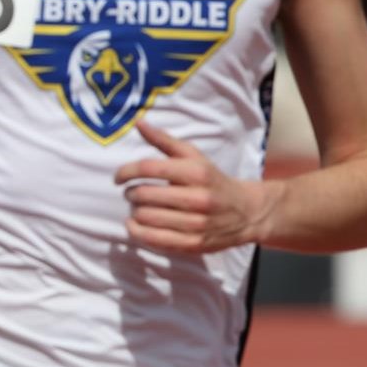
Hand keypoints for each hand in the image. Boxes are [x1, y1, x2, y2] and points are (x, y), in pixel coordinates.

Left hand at [113, 121, 275, 253]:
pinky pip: (153, 239)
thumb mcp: (194, 157)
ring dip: (134, 212)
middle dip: (130, 193)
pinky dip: (137, 231)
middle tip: (132, 193)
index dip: (125, 172)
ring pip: (145, 217)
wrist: (248, 212)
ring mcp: (196, 224)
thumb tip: (139, 123)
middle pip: (144, 195)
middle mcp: (197, 198)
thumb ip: (164, 141)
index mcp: (196, 172)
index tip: (118, 177)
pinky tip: (135, 224)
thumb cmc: (213, 180)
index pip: (148, 168)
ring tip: (139, 208)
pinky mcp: (193, 244)